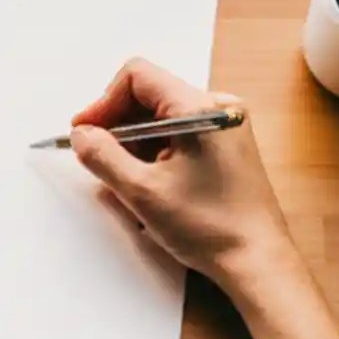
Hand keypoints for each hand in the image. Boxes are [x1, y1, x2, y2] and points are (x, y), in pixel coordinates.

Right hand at [70, 58, 289, 280]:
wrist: (258, 262)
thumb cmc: (212, 228)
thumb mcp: (143, 192)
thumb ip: (103, 157)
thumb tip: (81, 135)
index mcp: (199, 108)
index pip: (137, 77)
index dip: (103, 102)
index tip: (85, 132)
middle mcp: (217, 108)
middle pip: (150, 96)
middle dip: (118, 127)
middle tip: (98, 159)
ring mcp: (224, 127)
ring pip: (162, 118)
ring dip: (135, 145)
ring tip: (124, 182)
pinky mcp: (226, 146)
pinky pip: (180, 135)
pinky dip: (156, 154)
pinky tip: (147, 185)